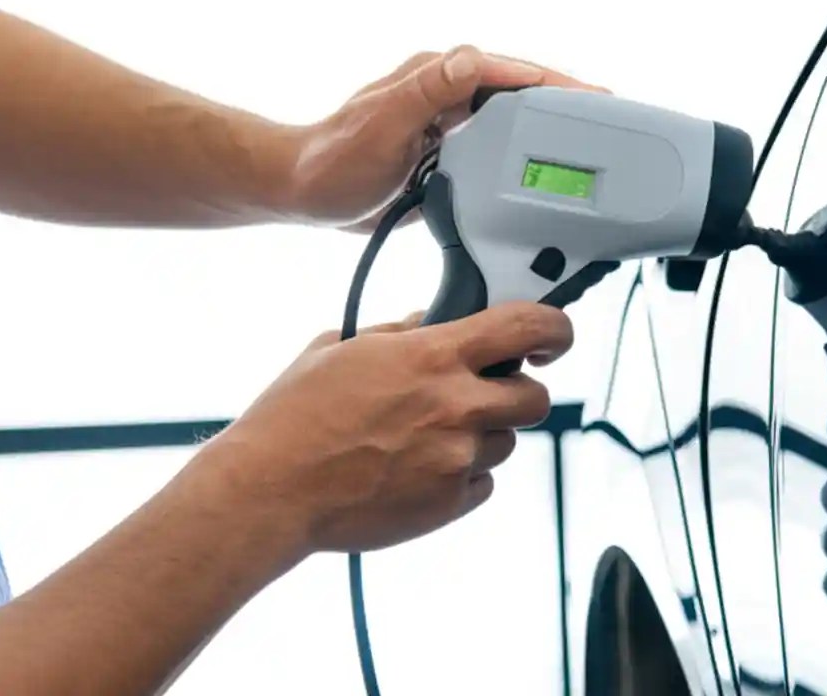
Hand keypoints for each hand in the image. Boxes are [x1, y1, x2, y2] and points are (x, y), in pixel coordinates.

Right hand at [197, 302, 572, 553]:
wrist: (271, 491)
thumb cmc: (295, 417)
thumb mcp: (342, 347)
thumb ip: (399, 332)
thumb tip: (431, 323)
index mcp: (432, 356)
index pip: (527, 327)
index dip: (555, 329)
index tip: (555, 337)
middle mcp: (456, 406)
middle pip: (535, 398)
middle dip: (517, 393)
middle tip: (483, 395)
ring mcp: (457, 458)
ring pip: (507, 442)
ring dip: (483, 436)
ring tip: (427, 438)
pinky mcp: (449, 503)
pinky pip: (482, 482)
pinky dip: (462, 475)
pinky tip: (417, 468)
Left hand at [285, 45, 605, 230]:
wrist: (305, 195)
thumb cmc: (334, 162)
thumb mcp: (382, 123)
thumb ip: (427, 90)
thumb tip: (472, 60)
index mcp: (439, 77)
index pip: (512, 73)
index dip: (557, 86)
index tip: (596, 99)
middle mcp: (449, 93)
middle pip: (522, 94)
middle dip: (567, 106)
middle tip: (610, 124)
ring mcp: (451, 123)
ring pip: (514, 122)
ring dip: (551, 133)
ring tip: (594, 148)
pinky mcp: (449, 152)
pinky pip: (497, 149)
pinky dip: (525, 158)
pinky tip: (547, 177)